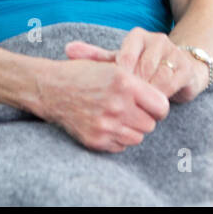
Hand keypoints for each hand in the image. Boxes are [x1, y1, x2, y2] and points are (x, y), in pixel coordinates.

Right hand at [38, 56, 170, 152]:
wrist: (50, 89)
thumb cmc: (83, 75)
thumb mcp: (112, 67)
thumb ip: (139, 83)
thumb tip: (162, 105)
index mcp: (124, 83)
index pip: (162, 106)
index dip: (157, 105)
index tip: (150, 103)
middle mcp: (117, 105)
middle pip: (151, 124)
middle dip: (144, 117)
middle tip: (130, 108)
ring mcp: (106, 125)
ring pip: (138, 137)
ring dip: (131, 129)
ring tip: (117, 115)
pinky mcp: (96, 140)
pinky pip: (121, 146)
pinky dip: (117, 137)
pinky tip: (106, 123)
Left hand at [65, 27, 207, 103]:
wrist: (176, 72)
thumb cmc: (140, 68)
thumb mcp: (116, 63)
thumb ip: (94, 57)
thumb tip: (67, 49)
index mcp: (138, 36)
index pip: (125, 57)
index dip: (119, 78)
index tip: (112, 93)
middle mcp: (157, 40)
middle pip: (141, 68)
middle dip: (132, 90)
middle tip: (122, 105)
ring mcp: (174, 53)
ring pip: (157, 77)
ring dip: (147, 95)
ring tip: (136, 107)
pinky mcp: (186, 68)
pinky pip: (171, 85)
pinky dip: (160, 98)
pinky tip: (153, 107)